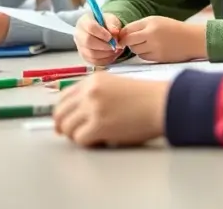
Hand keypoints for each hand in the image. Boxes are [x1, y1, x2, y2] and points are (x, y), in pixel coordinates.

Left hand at [54, 73, 168, 146]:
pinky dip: (87, 143)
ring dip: (76, 136)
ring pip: (68, 128)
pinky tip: (99, 142)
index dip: (61, 111)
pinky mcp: (99, 124)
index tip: (62, 120)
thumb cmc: (145, 98)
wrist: (162, 103)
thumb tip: (77, 114)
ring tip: (92, 137)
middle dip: (63, 126)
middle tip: (70, 134)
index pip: (64, 96)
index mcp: (92, 80)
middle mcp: (89, 92)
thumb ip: (95, 94)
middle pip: (60, 113)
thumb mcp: (115, 85)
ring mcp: (93, 107)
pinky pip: (80, 139)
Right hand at [74, 13, 124, 65]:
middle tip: (115, 46)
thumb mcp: (110, 19)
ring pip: (91, 54)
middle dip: (105, 45)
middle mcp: (79, 34)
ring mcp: (80, 47)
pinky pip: (94, 61)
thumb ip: (113, 23)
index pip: (90, 27)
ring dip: (106, 54)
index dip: (102, 34)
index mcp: (84, 22)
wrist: (99, 30)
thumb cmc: (103, 23)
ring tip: (116, 50)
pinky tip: (112, 55)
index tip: (111, 37)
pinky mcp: (84, 56)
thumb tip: (115, 31)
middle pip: (88, 42)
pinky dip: (105, 60)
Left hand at [119, 16, 205, 62]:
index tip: (121, 36)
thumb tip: (122, 35)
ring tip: (144, 44)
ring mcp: (155, 47)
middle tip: (130, 42)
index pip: (127, 29)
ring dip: (136, 48)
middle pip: (128, 41)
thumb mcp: (156, 21)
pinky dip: (144, 54)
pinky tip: (151, 50)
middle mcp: (151, 34)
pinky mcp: (158, 58)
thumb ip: (140, 26)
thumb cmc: (173, 28)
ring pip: (135, 50)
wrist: (191, 39)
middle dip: (127, 42)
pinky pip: (143, 57)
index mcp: (150, 23)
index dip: (122, 34)